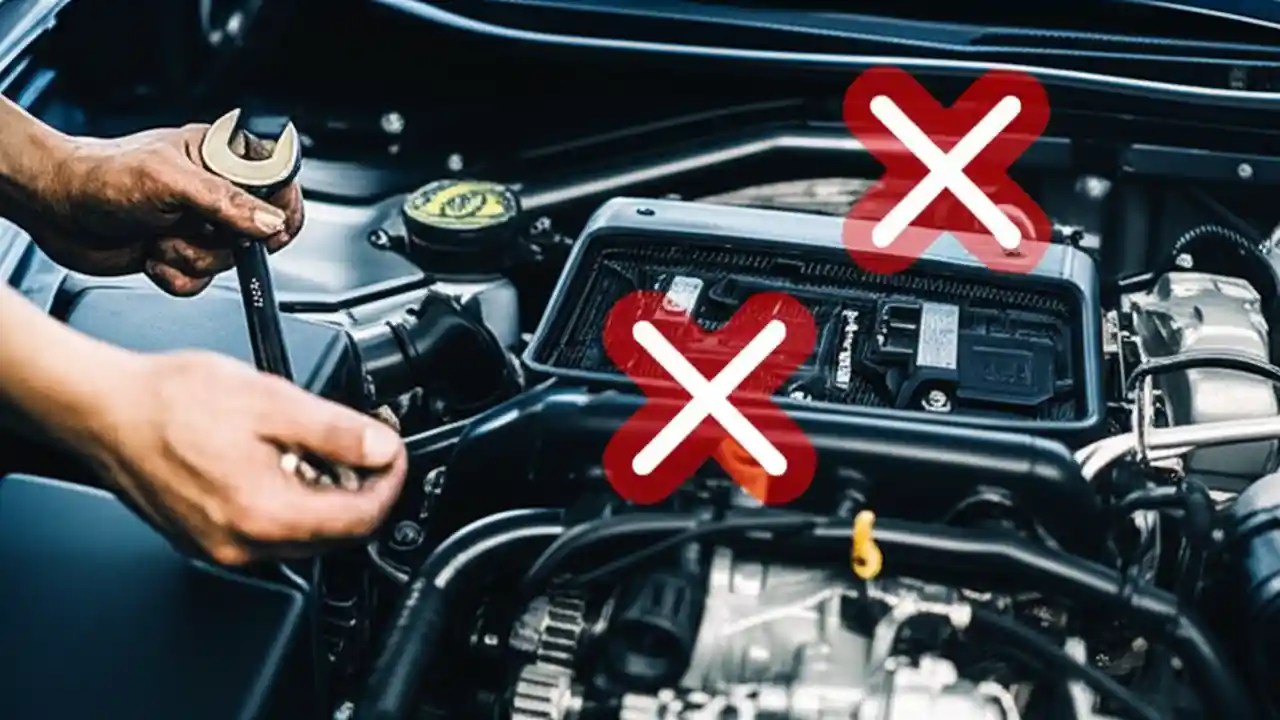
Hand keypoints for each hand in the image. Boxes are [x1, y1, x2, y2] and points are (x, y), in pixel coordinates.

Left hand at [21, 124, 302, 295]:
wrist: (54, 208)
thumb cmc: (100, 176)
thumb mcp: (169, 182)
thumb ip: (225, 201)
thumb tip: (269, 221)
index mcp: (219, 156)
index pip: (278, 180)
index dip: (282, 209)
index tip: (269, 230)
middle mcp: (214, 191)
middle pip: (257, 231)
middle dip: (221, 241)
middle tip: (193, 226)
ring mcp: (198, 225)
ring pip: (228, 261)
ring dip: (190, 258)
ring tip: (159, 237)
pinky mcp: (181, 253)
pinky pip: (202, 282)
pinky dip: (176, 277)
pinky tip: (151, 256)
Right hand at [77, 350, 406, 564]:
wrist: (104, 410)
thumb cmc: (170, 402)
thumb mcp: (272, 400)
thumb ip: (337, 430)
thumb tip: (382, 447)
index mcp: (266, 515)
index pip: (362, 520)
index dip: (390, 483)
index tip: (394, 453)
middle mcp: (244, 546)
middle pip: (337, 535)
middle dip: (362, 491)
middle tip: (366, 447)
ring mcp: (221, 548)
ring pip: (304, 536)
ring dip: (326, 497)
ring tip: (318, 448)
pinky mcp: (205, 540)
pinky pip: (268, 532)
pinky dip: (289, 503)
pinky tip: (281, 464)